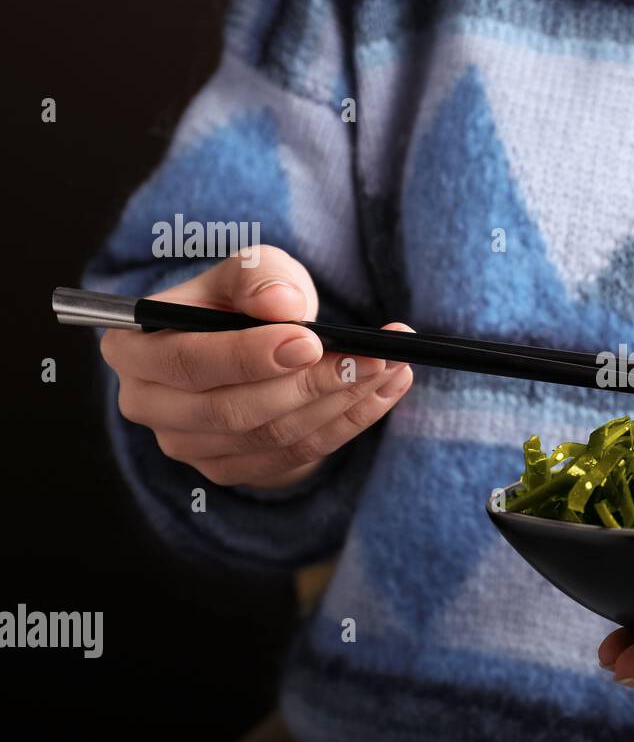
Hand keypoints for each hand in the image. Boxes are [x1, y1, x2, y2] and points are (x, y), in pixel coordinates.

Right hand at [100, 246, 414, 489]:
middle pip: (235, 411)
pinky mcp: (231, 470)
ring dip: (342, 402)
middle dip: (312, 383)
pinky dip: (350, 422)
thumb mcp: (247, 271)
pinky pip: (298, 455)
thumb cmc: (241, 300)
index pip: (187, 362)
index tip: (310, 341)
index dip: (250, 356)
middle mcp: (149, 406)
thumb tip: (285, 306)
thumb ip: (260, 277)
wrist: (250, 345)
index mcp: (135, 350)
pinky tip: (386, 389)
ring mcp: (189, 447)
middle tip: (372, 357)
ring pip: (274, 436)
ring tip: (391, 365)